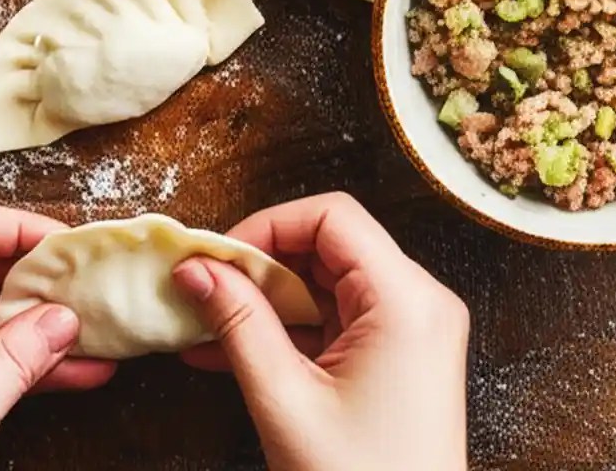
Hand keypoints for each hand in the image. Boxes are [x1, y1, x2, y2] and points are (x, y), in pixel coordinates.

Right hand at [172, 193, 468, 470]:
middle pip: (327, 246)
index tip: (217, 256)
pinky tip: (227, 349)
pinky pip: (332, 322)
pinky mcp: (396, 359)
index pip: (332, 217)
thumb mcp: (284, 398)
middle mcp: (419, 304)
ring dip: (263, 301)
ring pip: (324, 285)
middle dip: (258, 265)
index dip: (266, 225)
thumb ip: (238, 322)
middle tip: (202, 287)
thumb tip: (196, 268)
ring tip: (204, 322)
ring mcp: (411, 332)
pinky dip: (284, 331)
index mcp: (407, 302)